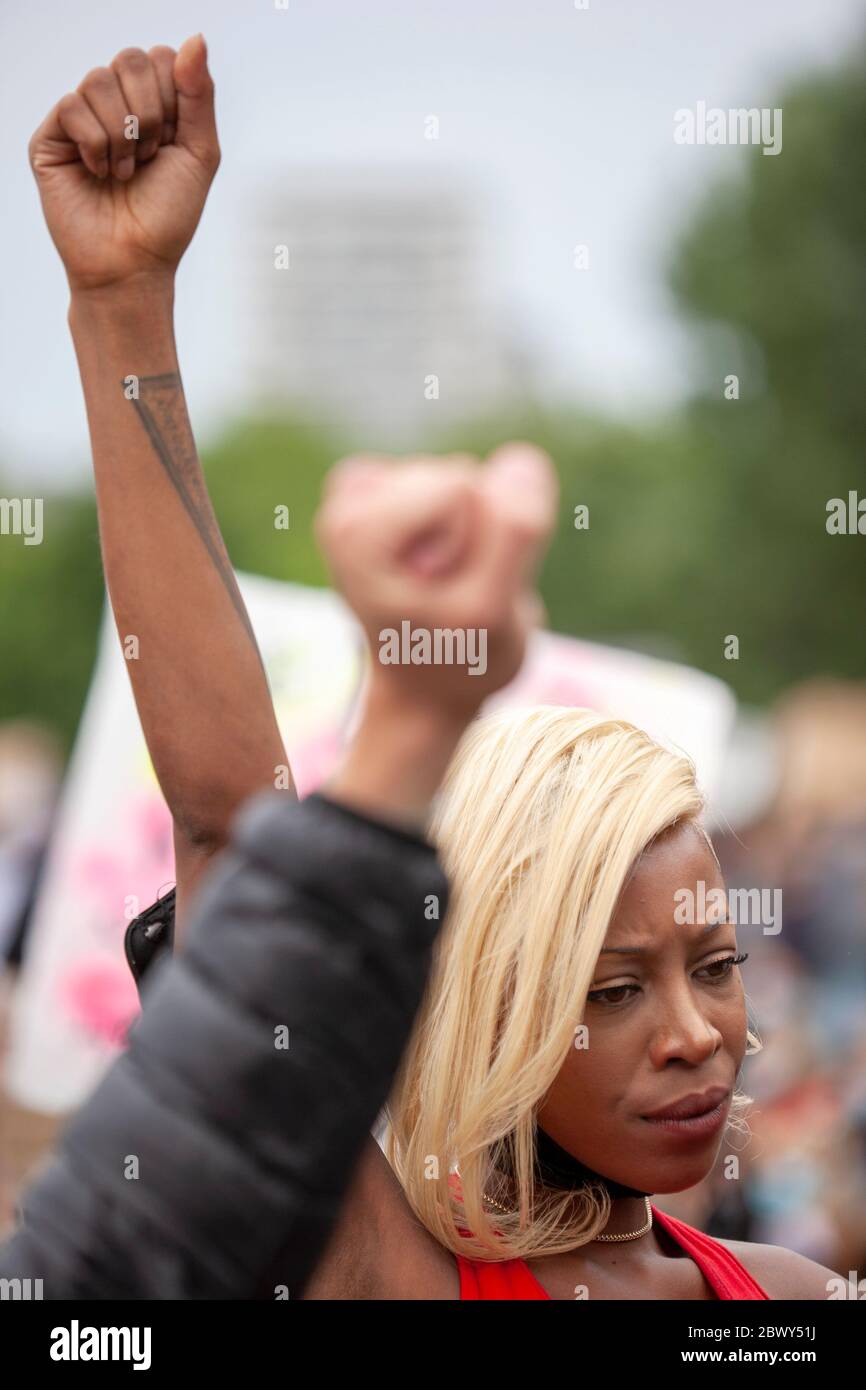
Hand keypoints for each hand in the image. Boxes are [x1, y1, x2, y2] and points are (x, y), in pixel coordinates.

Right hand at [29, 35, 219, 293]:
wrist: (133, 264)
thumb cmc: (167, 216)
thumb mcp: (200, 153)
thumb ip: (200, 95)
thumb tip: (195, 38)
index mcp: (153, 104)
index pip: (161, 58)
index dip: (173, 98)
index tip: (173, 143)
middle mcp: (116, 106)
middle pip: (130, 59)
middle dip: (150, 112)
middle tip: (150, 156)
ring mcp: (81, 119)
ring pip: (98, 80)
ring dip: (123, 134)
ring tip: (125, 173)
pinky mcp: (52, 138)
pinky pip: (72, 106)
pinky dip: (96, 144)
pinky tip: (100, 174)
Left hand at [314, 444, 558, 720]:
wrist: (428, 692)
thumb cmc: (459, 660)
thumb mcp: (492, 612)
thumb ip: (514, 533)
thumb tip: (522, 460)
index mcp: (355, 533)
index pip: (458, 489)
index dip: (477, 542)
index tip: (453, 591)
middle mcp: (349, 507)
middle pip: (463, 476)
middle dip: (478, 534)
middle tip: (455, 592)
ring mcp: (372, 500)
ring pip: (472, 479)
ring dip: (477, 537)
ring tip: (451, 587)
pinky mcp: (398, 494)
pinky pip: (474, 480)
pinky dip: (476, 524)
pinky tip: (450, 566)